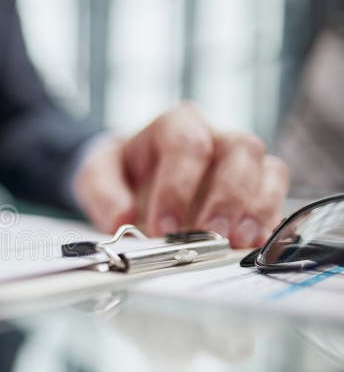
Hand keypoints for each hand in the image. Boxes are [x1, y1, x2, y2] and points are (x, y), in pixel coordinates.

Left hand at [73, 103, 289, 247]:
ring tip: (237, 243)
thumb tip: (121, 219)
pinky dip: (269, 222)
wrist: (132, 180)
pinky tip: (255, 246)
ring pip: (267, 170)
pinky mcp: (256, 190)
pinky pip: (277, 198)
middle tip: (209, 236)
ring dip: (255, 209)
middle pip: (238, 152)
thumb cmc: (120, 173)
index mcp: (176, 125)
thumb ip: (102, 194)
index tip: (164, 227)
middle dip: (226, 198)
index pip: (187, 145)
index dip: (179, 187)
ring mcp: (241, 163)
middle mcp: (215, 137)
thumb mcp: (95, 176)